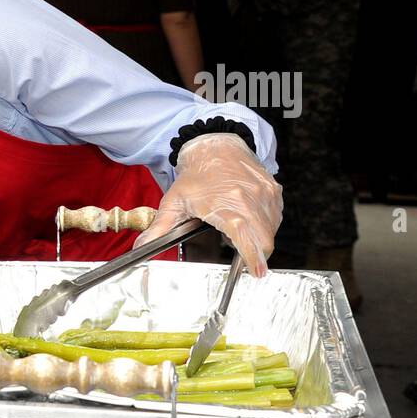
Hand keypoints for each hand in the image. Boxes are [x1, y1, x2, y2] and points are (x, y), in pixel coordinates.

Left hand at [134, 133, 281, 276]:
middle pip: (264, 239)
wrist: (216, 146)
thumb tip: (140, 246)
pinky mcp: (274, 191)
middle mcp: (250, 199)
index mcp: (226, 205)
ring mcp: (265, 194)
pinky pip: (276, 216)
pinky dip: (265, 225)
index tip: (256, 271)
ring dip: (259, 238)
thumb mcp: (174, 202)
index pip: (246, 236)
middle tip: (246, 257)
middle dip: (258, 254)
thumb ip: (159, 228)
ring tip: (238, 229)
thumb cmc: (196, 174)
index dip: (253, 257)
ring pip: (271, 229)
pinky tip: (247, 218)